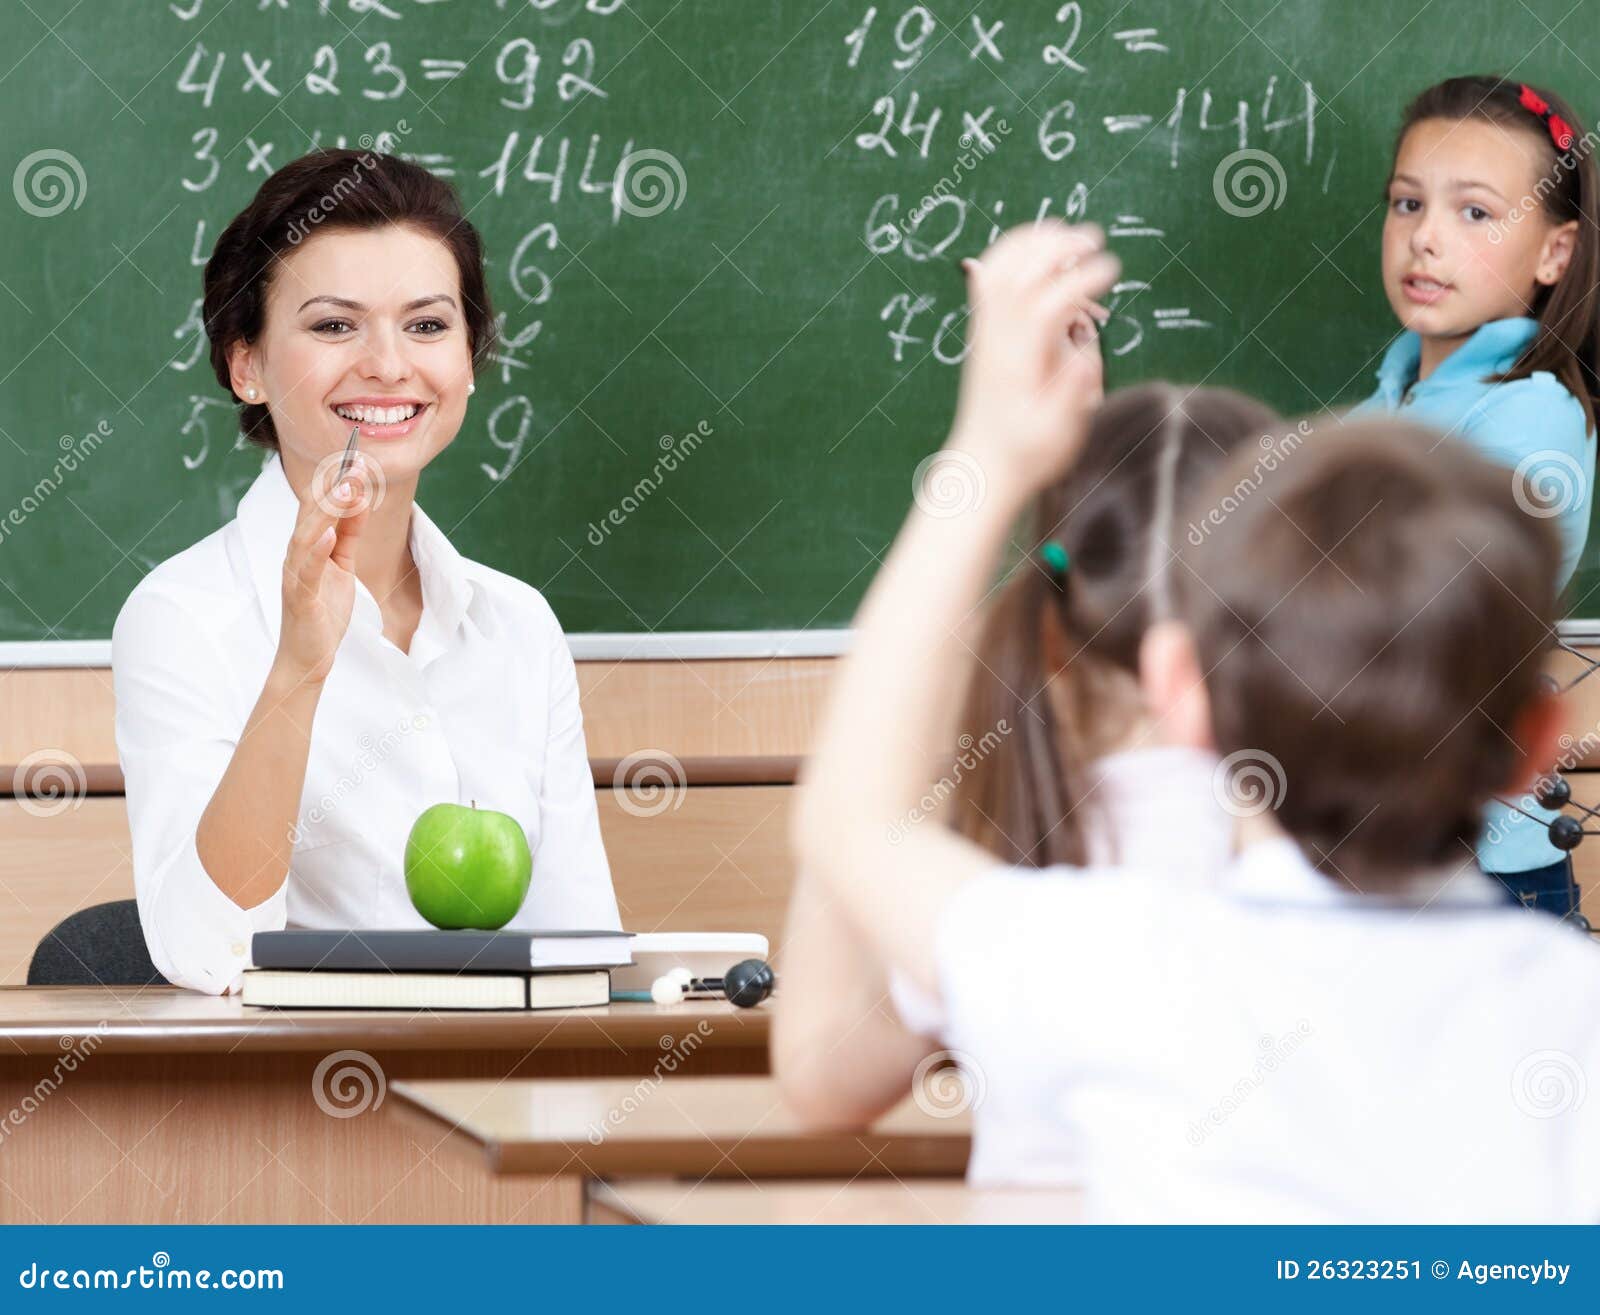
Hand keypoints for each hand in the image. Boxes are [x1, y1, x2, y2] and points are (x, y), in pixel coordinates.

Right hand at [273, 454, 374, 686]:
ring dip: (327, 510)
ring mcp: (295, 575)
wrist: (308, 656)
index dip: (337, 482)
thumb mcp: (342, 565)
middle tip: (357, 463)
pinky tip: (329, 534)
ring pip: (307, 535)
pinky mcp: (300, 597)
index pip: (320, 506)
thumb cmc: (323, 611)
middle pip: (313, 514)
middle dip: (335, 487)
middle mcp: (297, 555)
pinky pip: (307, 570)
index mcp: (308, 546)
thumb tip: (359, 500)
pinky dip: (316, 550)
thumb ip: (349, 534)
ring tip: (346, 487)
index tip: (358, 457)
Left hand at [948, 221, 1118, 493]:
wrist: (983, 467)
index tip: (1111, 269)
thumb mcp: (1058, 431)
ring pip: (1001, 273)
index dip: (1080, 280)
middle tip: (1094, 237)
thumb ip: (1071, 390)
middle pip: (1021, 278)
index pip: (1047, 305)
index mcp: (1019, 362)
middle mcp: (998, 341)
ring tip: (1066, 229)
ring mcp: (986, 335)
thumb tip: (1085, 354)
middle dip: (1058, 249)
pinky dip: (1008, 255)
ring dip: (1033, 244)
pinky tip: (1032, 243)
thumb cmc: (1026, 453)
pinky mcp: (983, 335)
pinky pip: (988, 283)